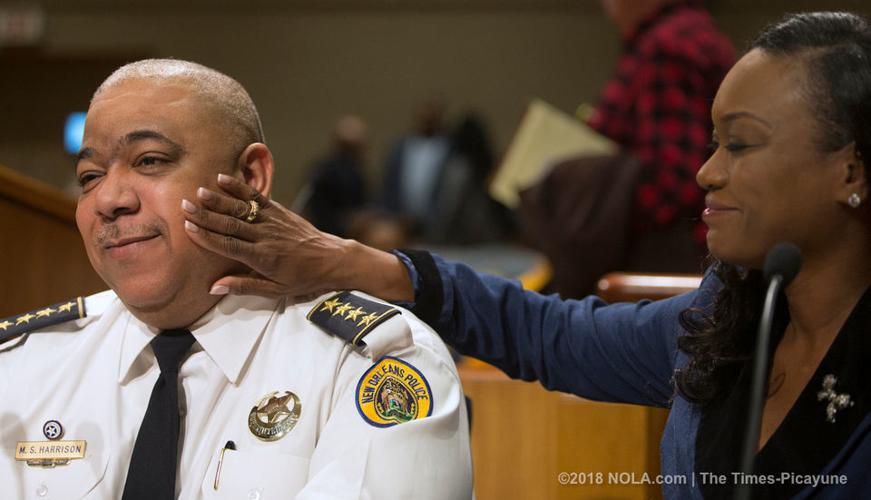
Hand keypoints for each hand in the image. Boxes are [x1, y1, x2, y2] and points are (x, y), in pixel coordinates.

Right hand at [182, 174, 413, 301]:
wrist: (332, 259)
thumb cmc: (303, 278)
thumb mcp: (275, 290)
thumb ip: (244, 286)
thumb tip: (214, 288)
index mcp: (262, 258)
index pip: (228, 246)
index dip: (207, 236)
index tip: (188, 228)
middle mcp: (265, 236)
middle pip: (231, 224)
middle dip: (206, 215)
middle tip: (184, 206)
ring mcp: (273, 221)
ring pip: (242, 209)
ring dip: (219, 199)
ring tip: (199, 191)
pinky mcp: (279, 210)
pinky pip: (257, 198)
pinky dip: (240, 187)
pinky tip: (224, 178)